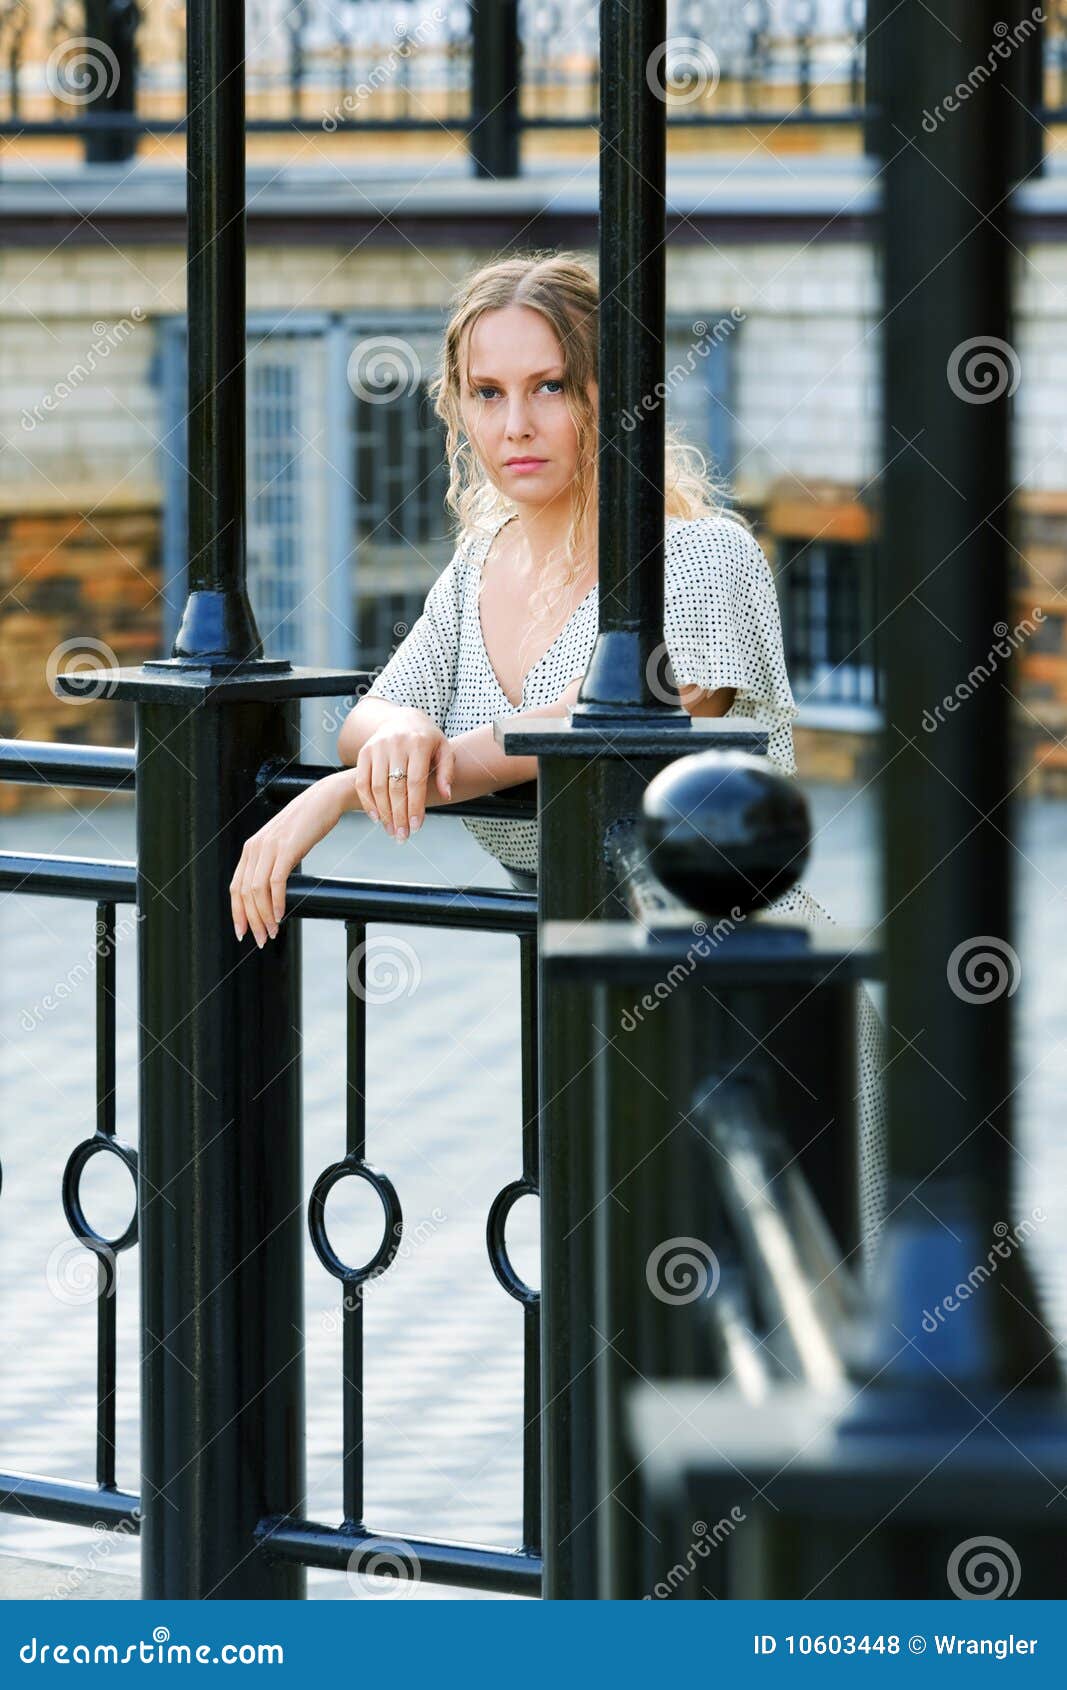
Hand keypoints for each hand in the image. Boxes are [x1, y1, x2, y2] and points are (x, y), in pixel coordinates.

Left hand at [230, 771, 349, 946]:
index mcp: (251, 849)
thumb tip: (270, 890)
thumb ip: (271, 862)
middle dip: (251, 921)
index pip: (236, 887)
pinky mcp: (287, 849)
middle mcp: (255, 848)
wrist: (324, 800)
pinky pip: (276, 882)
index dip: (237, 913)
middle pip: (245, 893)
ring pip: (258, 891)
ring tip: (272, 932)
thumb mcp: (282, 844)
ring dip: (263, 917)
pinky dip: (276, 903)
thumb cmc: (307, 824)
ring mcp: (270, 848)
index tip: (243, 932)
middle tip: (261, 939)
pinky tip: (280, 915)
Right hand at [353, 709, 455, 840]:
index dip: (415, 806)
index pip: (416, 781)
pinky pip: (362, 781)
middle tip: (402, 836)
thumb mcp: (444, 749)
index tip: (416, 826)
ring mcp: (377, 748)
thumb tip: (446, 794)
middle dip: (399, 815)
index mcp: (418, 743)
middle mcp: (396, 744)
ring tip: (391, 830)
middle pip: (395, 787)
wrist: (402, 718)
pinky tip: (376, 818)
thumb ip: (447, 771)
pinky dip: (367, 802)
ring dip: (384, 813)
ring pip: (377, 786)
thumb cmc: (427, 739)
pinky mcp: (364, 752)